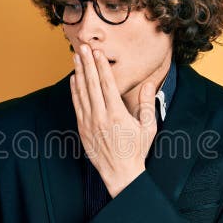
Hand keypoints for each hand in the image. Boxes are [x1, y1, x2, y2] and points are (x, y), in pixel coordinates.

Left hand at [70, 44, 156, 196]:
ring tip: (76, 57)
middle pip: (91, 84)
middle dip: (87, 63)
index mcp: (117, 115)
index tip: (98, 52)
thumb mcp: (147, 127)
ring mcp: (89, 124)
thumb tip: (149, 84)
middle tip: (83, 47)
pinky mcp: (83, 130)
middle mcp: (100, 117)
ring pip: (81, 93)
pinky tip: (74, 79)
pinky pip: (77, 105)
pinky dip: (74, 91)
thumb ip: (146, 104)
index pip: (107, 84)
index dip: (101, 66)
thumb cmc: (136, 151)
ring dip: (79, 73)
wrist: (121, 175)